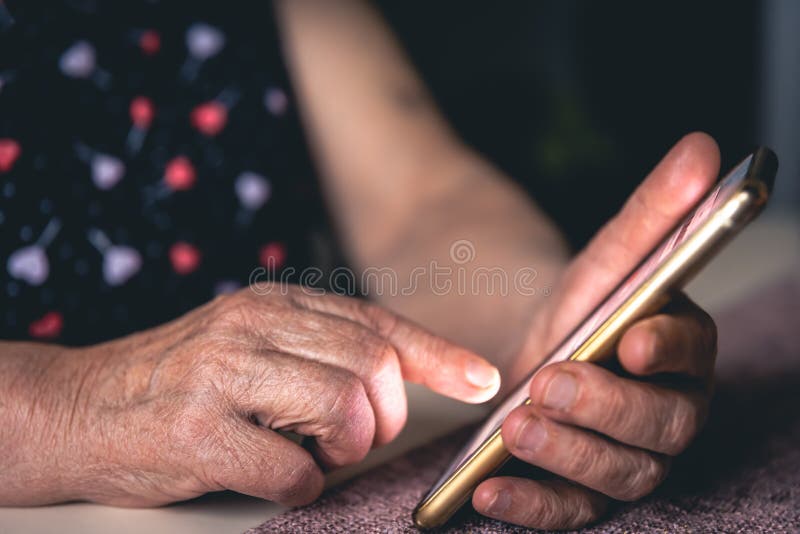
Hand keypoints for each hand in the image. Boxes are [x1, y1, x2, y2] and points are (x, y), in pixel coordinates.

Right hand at [0, 287, 498, 506]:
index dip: (438, 355)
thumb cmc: (184, 381)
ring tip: (306, 452)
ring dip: (341, 450)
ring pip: (345, 412)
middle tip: (347, 437)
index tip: (480, 382)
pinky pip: (294, 473)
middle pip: (373, 371)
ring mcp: (225, 375)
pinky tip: (272, 474)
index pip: (379, 324)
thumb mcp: (256, 345)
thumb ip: (325, 351)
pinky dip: (298, 486)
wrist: (83, 406)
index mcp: (275, 304)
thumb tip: (408, 374)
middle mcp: (254, 327)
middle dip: (380, 419)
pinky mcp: (200, 432)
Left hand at [472, 133, 719, 528]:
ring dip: (569, 454)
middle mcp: (669, 415)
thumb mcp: (602, 260)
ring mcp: (629, 461)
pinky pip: (568, 511)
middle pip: (659, 428)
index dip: (668, 351)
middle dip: (606, 408)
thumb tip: (704, 144)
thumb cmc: (583, 308)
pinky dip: (531, 506)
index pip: (693, 357)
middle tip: (550, 384)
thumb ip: (651, 211)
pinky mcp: (583, 492)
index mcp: (683, 354)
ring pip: (619, 476)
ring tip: (514, 428)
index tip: (630, 337)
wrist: (539, 352)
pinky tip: (487, 491)